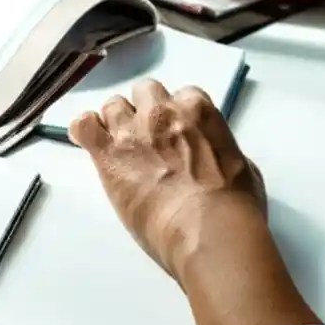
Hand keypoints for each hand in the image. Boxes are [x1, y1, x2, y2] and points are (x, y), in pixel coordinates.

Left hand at [69, 81, 265, 280]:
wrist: (208, 231)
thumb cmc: (232, 206)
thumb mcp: (242, 166)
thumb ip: (217, 149)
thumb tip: (211, 156)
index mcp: (197, 110)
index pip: (181, 96)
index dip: (176, 116)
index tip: (176, 133)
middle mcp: (162, 113)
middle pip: (145, 94)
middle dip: (145, 112)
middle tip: (148, 139)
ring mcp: (132, 132)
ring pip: (112, 106)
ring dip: (116, 122)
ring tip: (121, 148)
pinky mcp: (108, 156)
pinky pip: (83, 126)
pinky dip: (84, 131)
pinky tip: (90, 144)